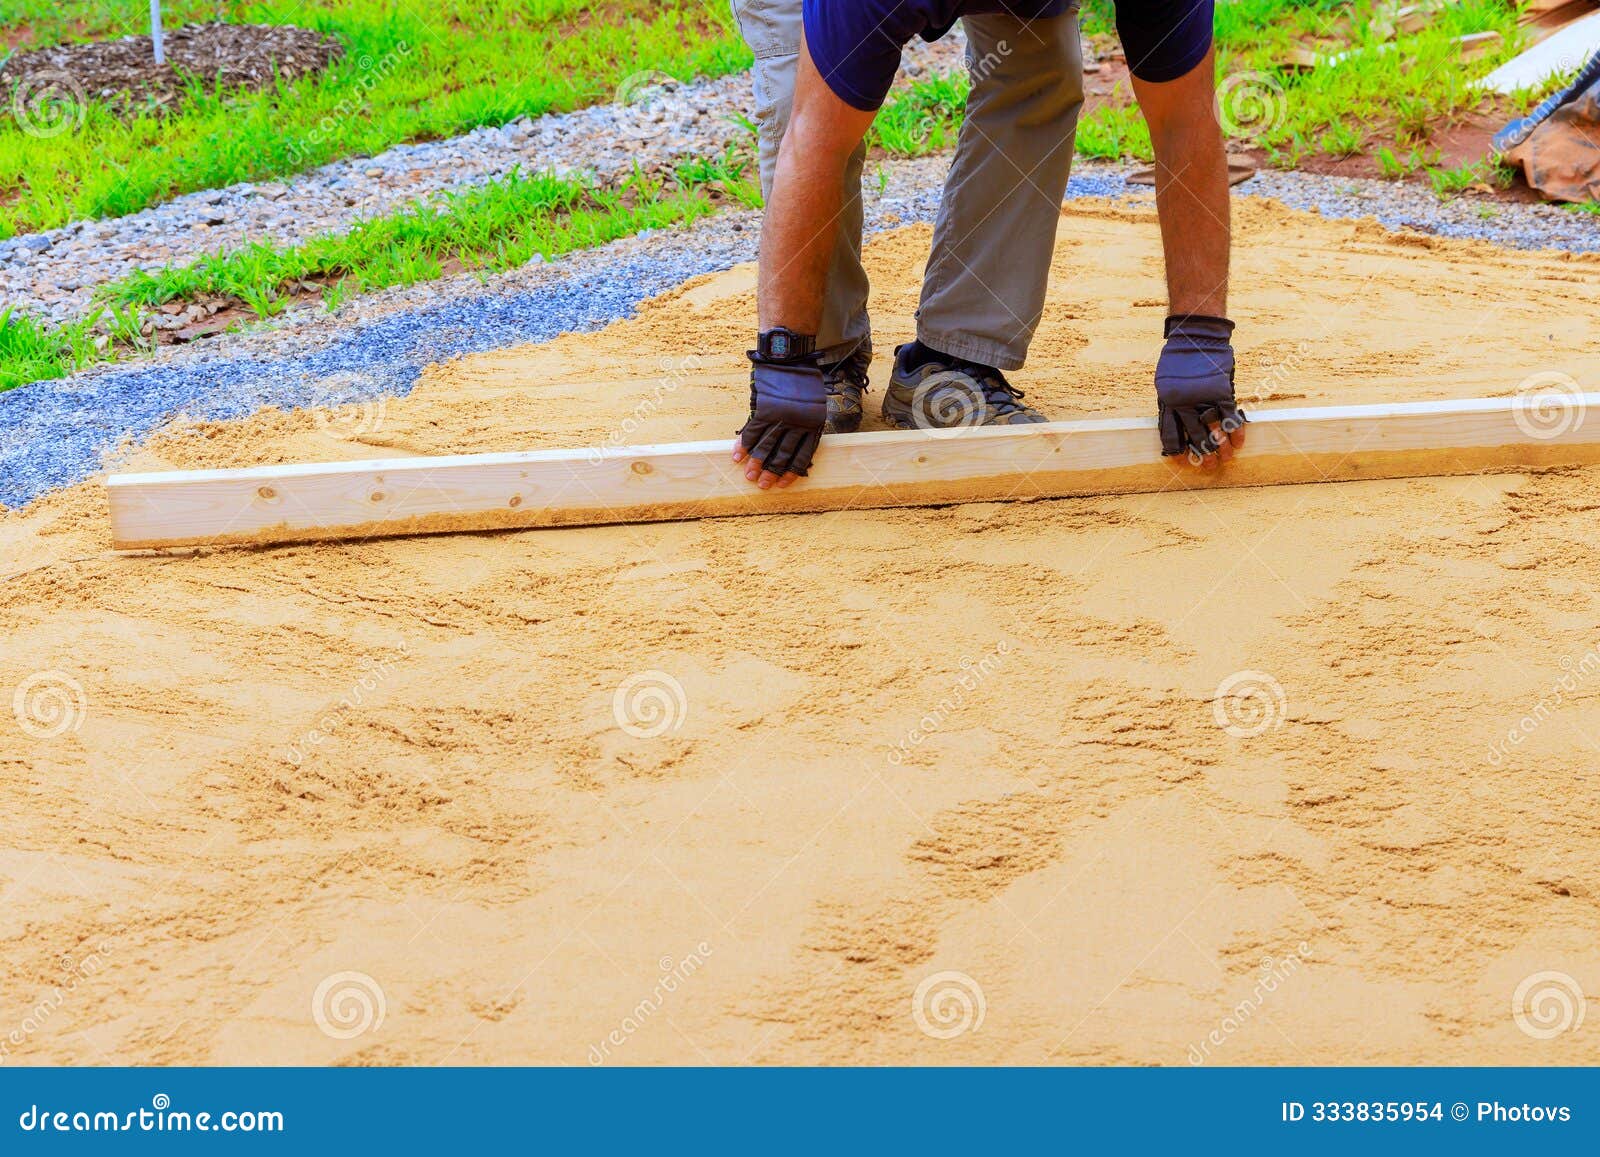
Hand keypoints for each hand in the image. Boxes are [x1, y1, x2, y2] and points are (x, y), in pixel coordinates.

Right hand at [732, 358, 827, 488]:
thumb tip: (792, 444)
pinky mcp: (764, 408)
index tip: (782, 484)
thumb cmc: (803, 380)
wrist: (790, 356)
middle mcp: (797, 423)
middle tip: (762, 484)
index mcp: (812, 424)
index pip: (802, 456)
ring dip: (756, 462)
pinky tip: (737, 455)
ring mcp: (780, 417)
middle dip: (771, 472)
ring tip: (749, 475)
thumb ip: (804, 424)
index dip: (791, 472)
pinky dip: (744, 444)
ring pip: (766, 446)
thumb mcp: (813, 404)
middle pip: (782, 455)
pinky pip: (752, 431)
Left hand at [1155, 315, 1246, 468]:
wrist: (1196, 335)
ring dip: (1221, 447)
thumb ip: (1171, 402)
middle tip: (1208, 466)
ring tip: (1226, 459)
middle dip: (1202, 454)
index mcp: (1167, 402)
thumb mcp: (1165, 381)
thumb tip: (1177, 423)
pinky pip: (1230, 416)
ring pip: (1213, 430)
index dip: (1177, 450)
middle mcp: (1183, 403)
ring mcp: (1203, 398)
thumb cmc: (1179, 357)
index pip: (1170, 433)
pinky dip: (1236, 430)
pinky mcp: (1221, 391)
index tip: (1184, 462)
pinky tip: (1239, 442)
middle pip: (1194, 436)